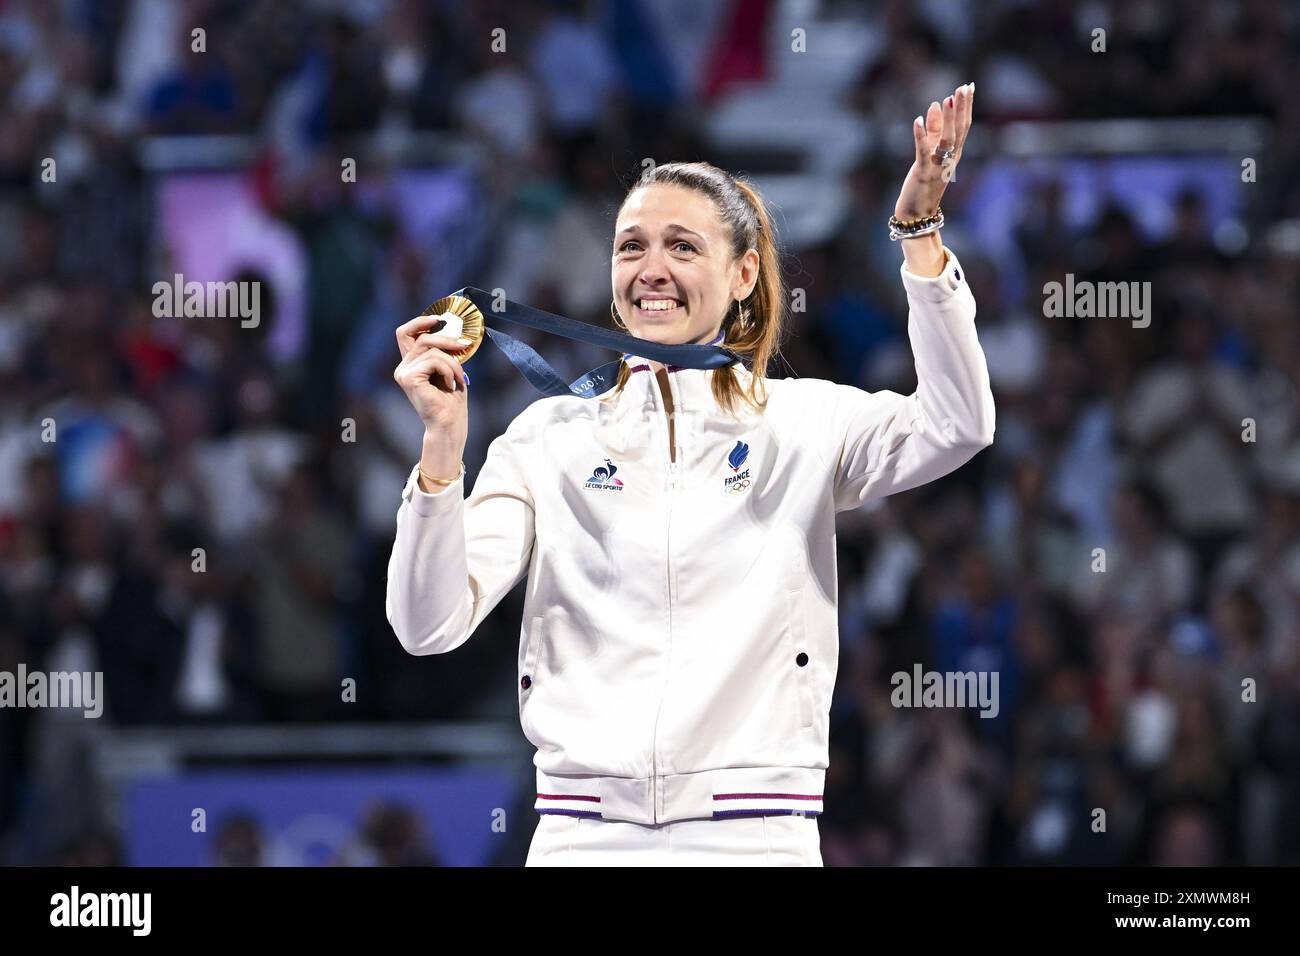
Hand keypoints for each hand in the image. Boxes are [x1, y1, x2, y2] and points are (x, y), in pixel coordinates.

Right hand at [393, 313, 470, 444]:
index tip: (439, 319)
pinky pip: (434, 360)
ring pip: (432, 349)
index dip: (420, 321)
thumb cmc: (452, 402)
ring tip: (459, 378)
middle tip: (464, 345)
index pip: (405, 333)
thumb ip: (445, 352)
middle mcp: (403, 367)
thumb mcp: (450, 369)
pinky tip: (451, 384)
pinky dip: (449, 369)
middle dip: (447, 339)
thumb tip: (453, 332)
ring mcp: (403, 373)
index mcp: (411, 364)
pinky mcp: (409, 379)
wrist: (449, 425)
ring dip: (453, 362)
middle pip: (422, 337)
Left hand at [894, 82, 974, 220]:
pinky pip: (923, 152)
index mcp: (953, 152)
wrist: (917, 212)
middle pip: (959, 130)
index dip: (966, 106)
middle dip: (962, 108)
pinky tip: (918, 120)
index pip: (963, 125)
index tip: (969, 86)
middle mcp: (950, 158)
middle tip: (964, 87)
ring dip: (948, 119)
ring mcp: (938, 165)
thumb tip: (936, 104)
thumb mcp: (932, 151)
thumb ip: (935, 129)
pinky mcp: (923, 172)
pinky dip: (921, 136)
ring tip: (948, 99)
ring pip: (947, 139)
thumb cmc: (925, 182)